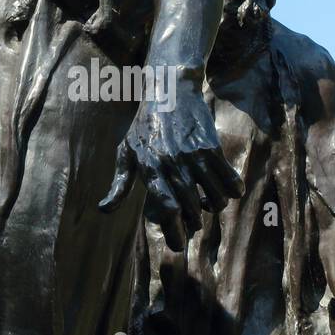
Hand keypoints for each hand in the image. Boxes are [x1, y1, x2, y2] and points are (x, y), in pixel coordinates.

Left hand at [99, 82, 241, 249]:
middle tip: (190, 226)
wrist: (170, 90)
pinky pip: (229, 180)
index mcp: (150, 166)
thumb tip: (103, 210)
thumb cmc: (144, 125)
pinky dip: (231, 191)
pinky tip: (225, 191)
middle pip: (191, 207)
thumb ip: (118, 184)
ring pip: (214, 197)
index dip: (174, 230)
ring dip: (211, 207)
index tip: (177, 243)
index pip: (166, 206)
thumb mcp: (126, 151)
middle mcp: (174, 162)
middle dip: (192, 225)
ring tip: (204, 204)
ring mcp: (195, 155)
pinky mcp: (212, 147)